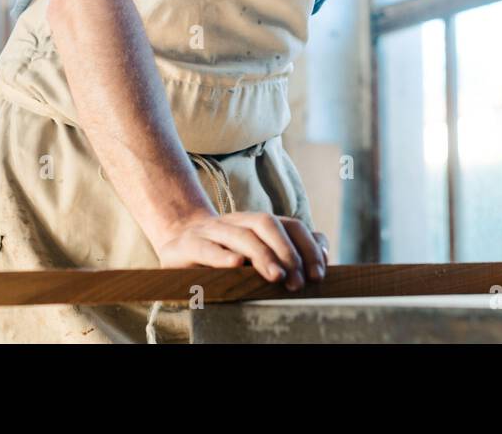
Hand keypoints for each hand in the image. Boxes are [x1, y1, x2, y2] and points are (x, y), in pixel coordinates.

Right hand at [154, 210, 328, 290]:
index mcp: (256, 222)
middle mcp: (236, 221)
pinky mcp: (188, 245)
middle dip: (287, 251)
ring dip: (262, 255)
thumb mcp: (257, 250)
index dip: (307, 246)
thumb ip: (289, 248)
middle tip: (299, 281)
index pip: (289, 225)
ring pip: (240, 235)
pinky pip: (206, 248)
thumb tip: (324, 249)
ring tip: (277, 276)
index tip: (318, 274)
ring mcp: (211, 230)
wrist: (178, 242)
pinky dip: (222, 256)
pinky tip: (236, 265)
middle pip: (266, 224)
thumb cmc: (225, 252)